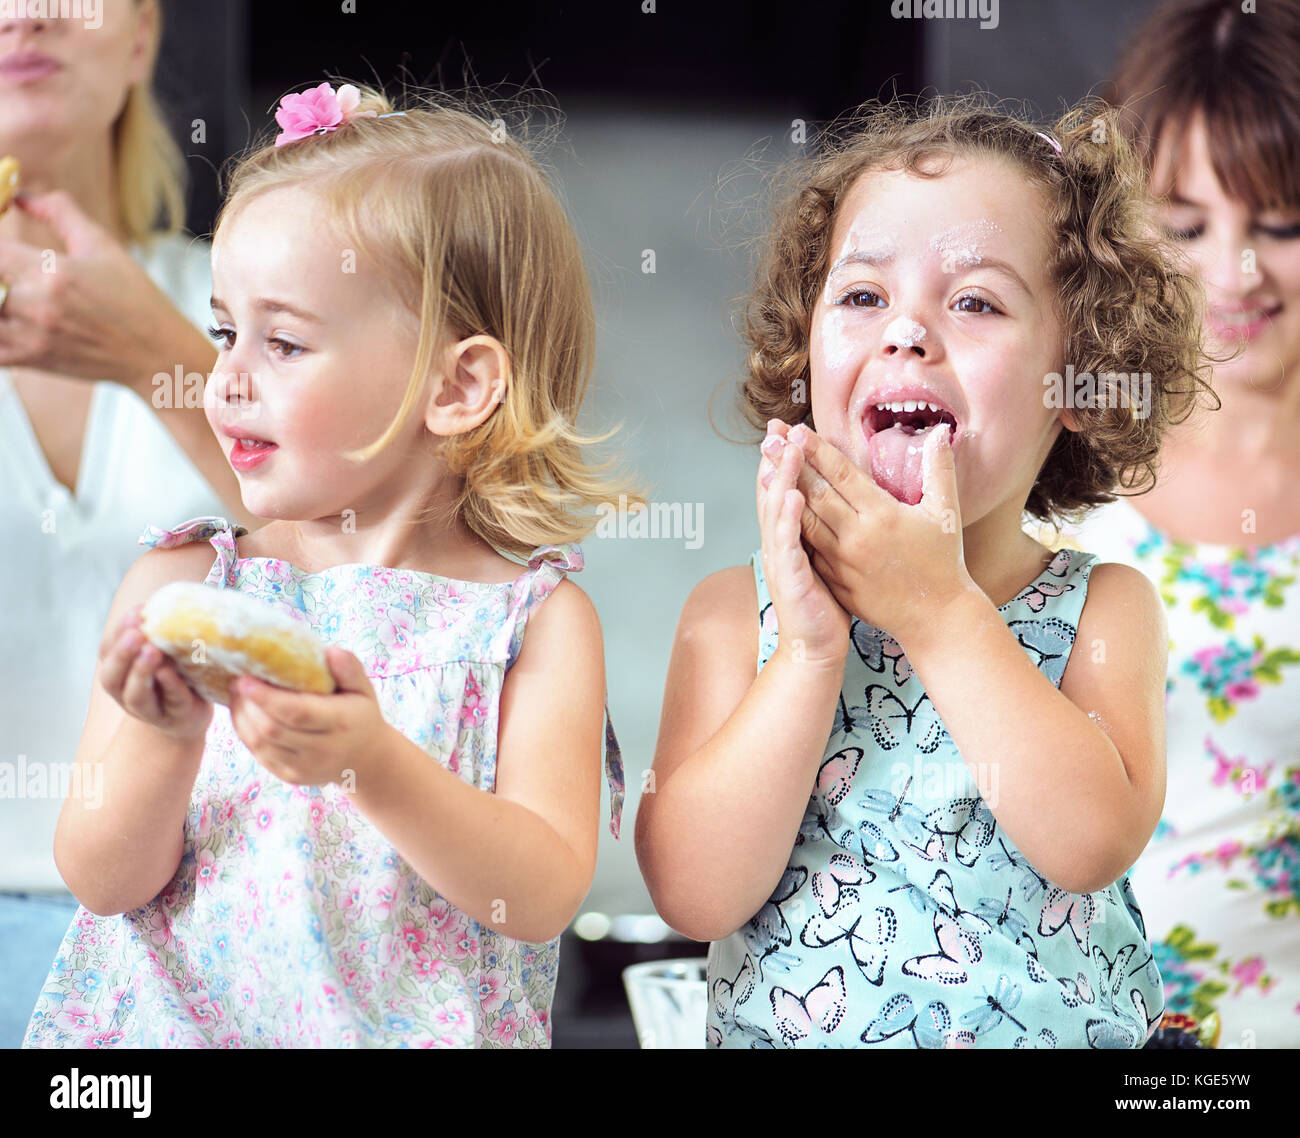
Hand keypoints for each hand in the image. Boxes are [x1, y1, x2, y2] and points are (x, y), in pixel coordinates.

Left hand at [0, 191, 200, 383]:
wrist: (157, 354)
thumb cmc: (135, 299)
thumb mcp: (102, 246)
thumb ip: (59, 213)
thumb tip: (22, 196)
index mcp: (52, 272)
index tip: (5, 247)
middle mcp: (36, 305)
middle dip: (0, 271)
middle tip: (10, 268)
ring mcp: (31, 337)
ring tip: (10, 292)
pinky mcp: (31, 360)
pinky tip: (9, 319)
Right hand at [99, 604, 213, 740]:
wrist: (188, 715)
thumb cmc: (172, 674)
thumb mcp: (162, 650)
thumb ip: (159, 630)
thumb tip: (171, 595)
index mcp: (118, 671)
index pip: (108, 650)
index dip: (118, 632)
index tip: (135, 612)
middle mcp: (124, 692)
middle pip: (112, 675)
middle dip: (123, 652)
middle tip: (136, 633)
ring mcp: (148, 710)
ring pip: (135, 694)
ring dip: (141, 671)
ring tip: (152, 651)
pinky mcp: (173, 717)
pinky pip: (169, 702)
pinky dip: (169, 686)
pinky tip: (170, 672)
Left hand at [228, 647, 387, 788]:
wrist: (365, 758)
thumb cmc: (359, 714)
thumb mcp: (363, 688)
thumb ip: (350, 669)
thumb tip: (331, 651)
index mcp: (340, 723)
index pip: (297, 712)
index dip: (267, 697)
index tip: (246, 679)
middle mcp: (322, 750)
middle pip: (272, 729)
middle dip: (248, 705)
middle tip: (238, 682)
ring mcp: (304, 767)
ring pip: (260, 743)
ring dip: (242, 717)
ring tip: (238, 695)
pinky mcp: (290, 776)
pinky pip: (259, 754)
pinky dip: (245, 732)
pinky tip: (245, 713)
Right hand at [757, 419, 850, 667]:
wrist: (816, 648)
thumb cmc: (824, 604)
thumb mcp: (823, 559)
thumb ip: (824, 530)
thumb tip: (837, 503)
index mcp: (790, 538)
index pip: (782, 491)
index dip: (782, 461)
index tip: (786, 431)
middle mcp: (779, 545)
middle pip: (772, 493)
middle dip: (774, 460)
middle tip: (776, 428)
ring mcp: (782, 561)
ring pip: (776, 512)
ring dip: (780, 480)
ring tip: (788, 450)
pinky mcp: (790, 579)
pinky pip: (788, 544)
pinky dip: (787, 519)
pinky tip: (793, 497)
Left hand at [789, 421, 974, 646]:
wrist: (936, 618)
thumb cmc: (944, 562)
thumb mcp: (946, 513)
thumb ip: (940, 469)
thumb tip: (938, 432)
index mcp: (884, 515)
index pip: (843, 474)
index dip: (818, 450)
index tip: (797, 430)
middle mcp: (859, 537)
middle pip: (817, 494)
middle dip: (790, 465)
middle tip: (769, 440)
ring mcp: (844, 562)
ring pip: (806, 522)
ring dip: (783, 495)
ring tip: (764, 471)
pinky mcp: (837, 581)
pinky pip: (810, 550)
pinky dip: (793, 529)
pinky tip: (779, 514)